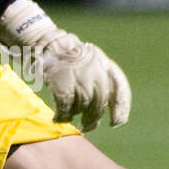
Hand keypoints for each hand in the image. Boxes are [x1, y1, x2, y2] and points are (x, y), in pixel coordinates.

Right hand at [0, 0, 130, 130]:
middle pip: (100, 102)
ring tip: (70, 119)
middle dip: (94, 118)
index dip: (120, 109)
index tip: (116, 122)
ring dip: (77, 116)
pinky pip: (65, 107)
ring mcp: (79, 76)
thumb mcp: (91, 59)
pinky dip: (62, 116)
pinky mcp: (62, 82)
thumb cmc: (68, 55)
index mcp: (104, 63)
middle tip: (88, 126)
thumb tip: (105, 107)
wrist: (47, 42)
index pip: (119, 89)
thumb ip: (101, 78)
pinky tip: (58, 118)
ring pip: (83, 106)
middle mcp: (95, 69)